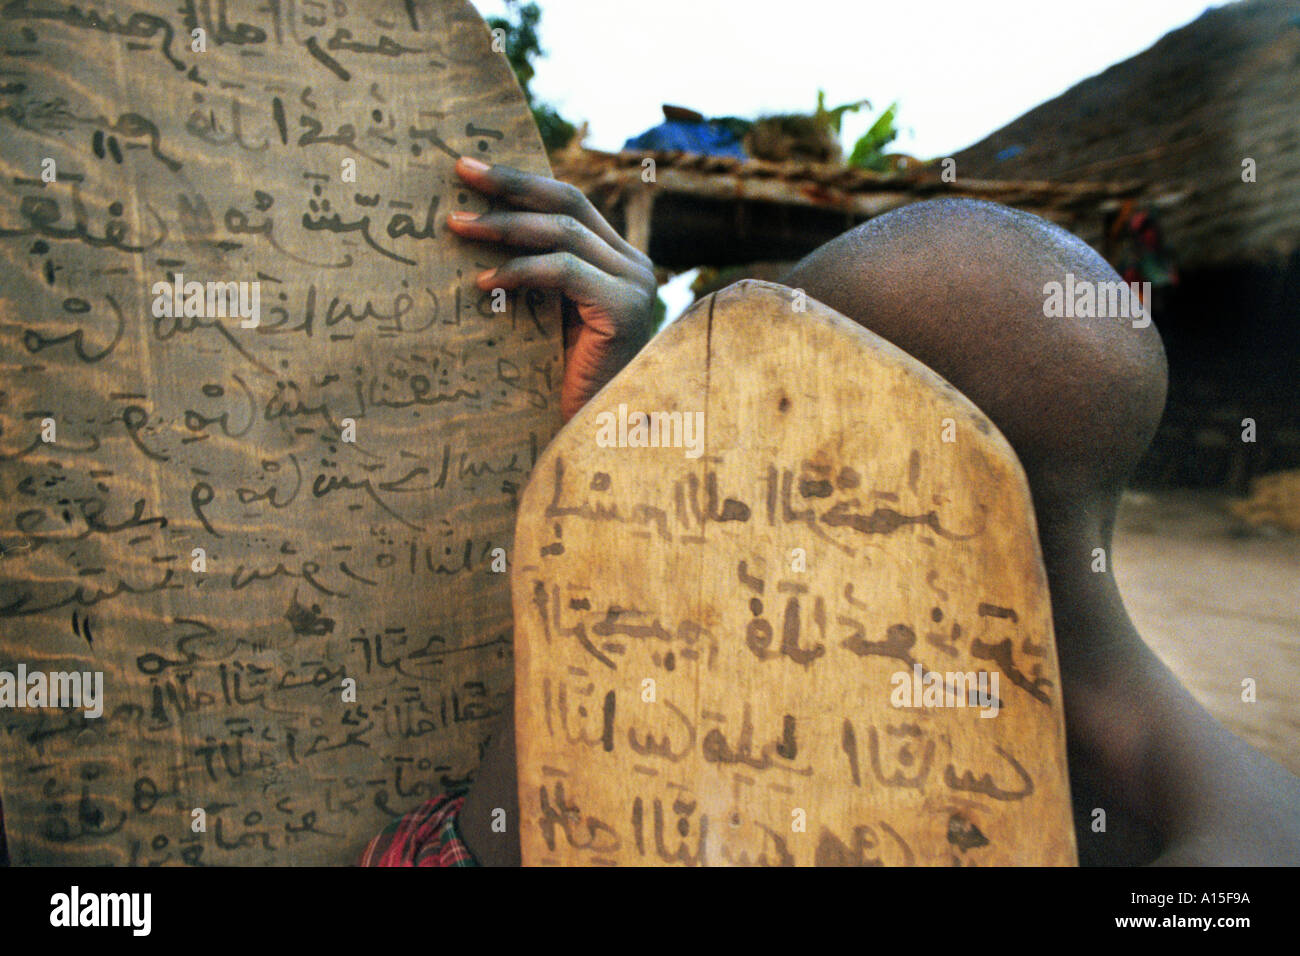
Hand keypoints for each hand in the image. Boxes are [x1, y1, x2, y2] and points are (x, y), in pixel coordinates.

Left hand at [447, 157, 657, 420]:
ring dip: (503, 226)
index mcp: (616, 261)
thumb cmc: (556, 386)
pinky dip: (519, 271)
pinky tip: (481, 282)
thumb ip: (530, 278)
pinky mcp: (625, 309)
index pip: (569, 203)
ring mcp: (635, 285)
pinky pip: (564, 271)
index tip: (468, 167)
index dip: (519, 181)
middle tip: (459, 172)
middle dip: (510, 185)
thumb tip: (472, 227)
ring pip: (563, 232)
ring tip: (456, 227)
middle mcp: (634, 265)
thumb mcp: (540, 317)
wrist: (591, 440)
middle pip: (569, 201)